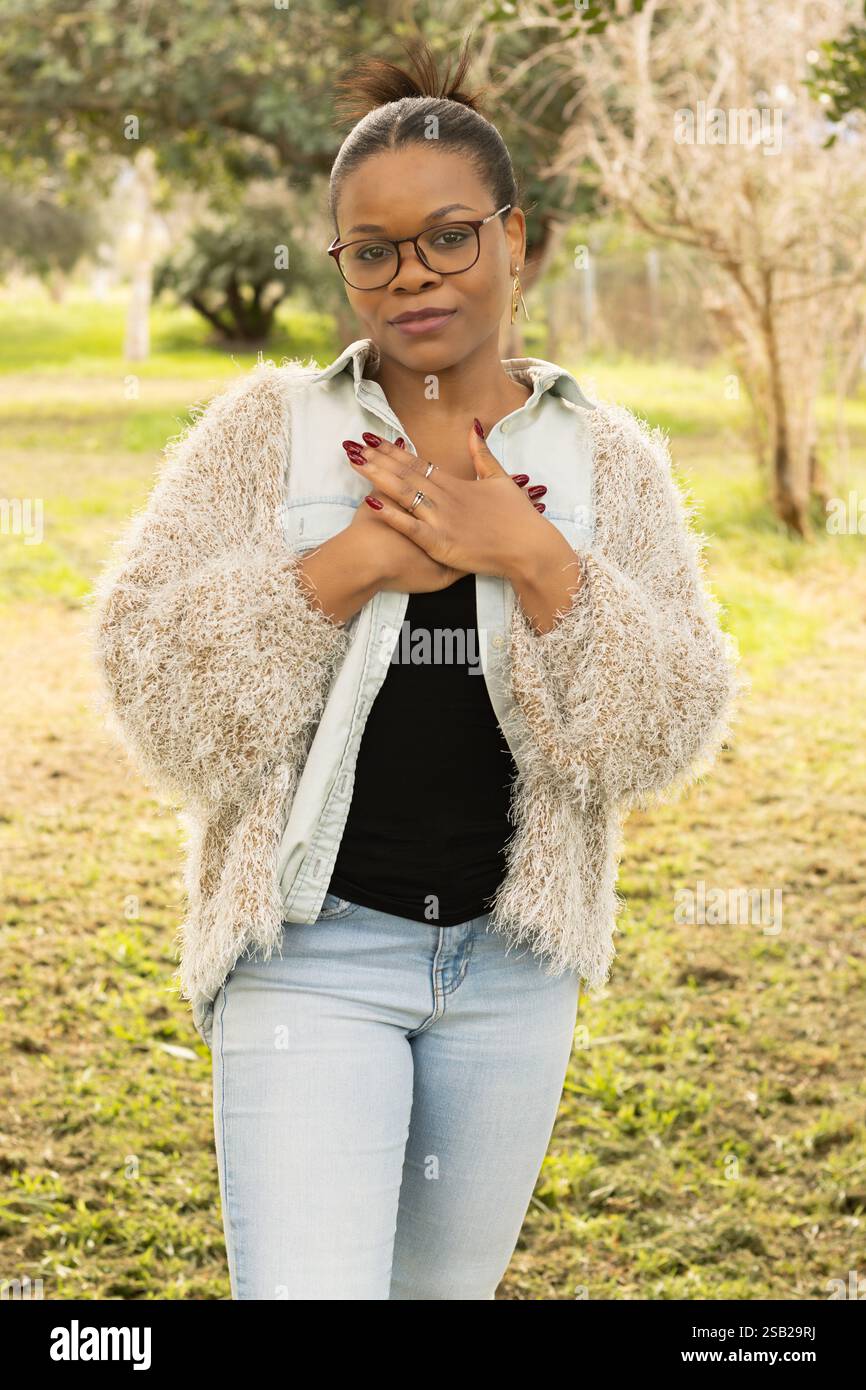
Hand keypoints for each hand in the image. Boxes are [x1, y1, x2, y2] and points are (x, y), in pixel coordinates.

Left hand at [343, 423, 549, 580]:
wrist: (529, 548)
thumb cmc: (518, 518)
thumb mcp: (501, 479)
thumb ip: (482, 454)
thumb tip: (474, 426)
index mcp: (456, 484)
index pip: (418, 463)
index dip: (393, 451)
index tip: (373, 439)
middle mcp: (445, 498)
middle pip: (404, 474)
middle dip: (377, 459)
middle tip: (352, 445)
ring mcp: (441, 520)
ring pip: (403, 494)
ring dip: (377, 478)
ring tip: (355, 462)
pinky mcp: (440, 542)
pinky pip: (410, 526)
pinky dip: (391, 515)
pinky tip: (371, 503)